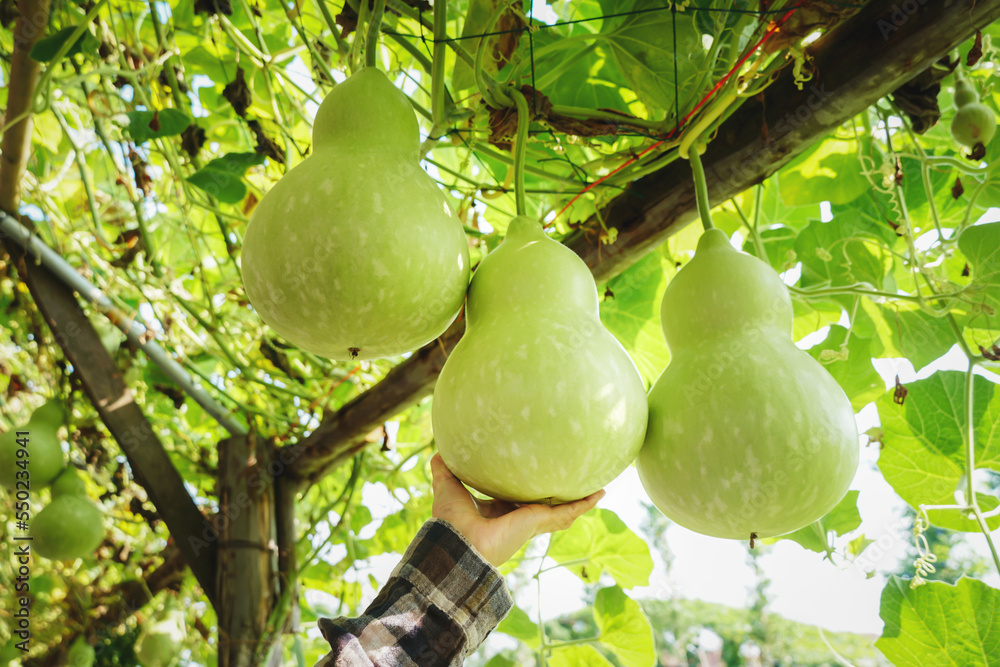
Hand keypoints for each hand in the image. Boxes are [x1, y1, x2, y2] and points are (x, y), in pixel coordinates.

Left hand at [430, 454, 604, 566]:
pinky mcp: (538, 522)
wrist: (458, 542)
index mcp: (496, 512)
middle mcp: (516, 518)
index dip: (524, 487)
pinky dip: (584, 504)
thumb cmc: (450, 520)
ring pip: (562, 511)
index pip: (515, 499)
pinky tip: (600, 493)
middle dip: (559, 496)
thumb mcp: (448, 486)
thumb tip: (440, 451)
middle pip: (543, 506)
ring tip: (597, 489)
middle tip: (573, 482)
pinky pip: (567, 512)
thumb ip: (444, 468)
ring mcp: (530, 522)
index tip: (533, 476)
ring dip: (579, 501)